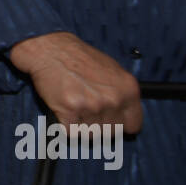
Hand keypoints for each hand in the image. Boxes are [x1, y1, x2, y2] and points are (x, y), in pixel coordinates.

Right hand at [9, 32, 141, 132]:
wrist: (51, 49)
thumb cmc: (80, 58)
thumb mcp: (113, 70)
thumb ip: (122, 94)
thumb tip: (125, 114)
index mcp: (128, 89)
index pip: (134, 125)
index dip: (122, 124)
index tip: (113, 121)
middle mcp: (113, 99)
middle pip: (112, 132)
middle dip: (100, 125)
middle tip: (88, 109)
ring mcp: (92, 106)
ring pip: (92, 135)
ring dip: (83, 125)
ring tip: (76, 106)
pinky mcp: (70, 111)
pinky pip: (72, 132)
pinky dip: (67, 125)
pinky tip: (65, 108)